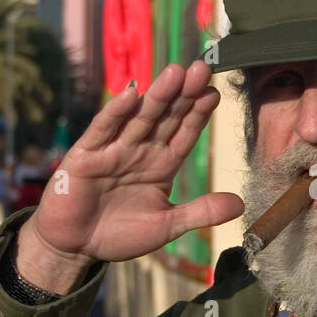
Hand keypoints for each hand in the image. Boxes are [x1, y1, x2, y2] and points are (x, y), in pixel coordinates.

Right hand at [16, 61, 243, 289]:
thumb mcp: (167, 225)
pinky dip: (116, 112)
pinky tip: (132, 93)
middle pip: (166, 117)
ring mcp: (113, 150)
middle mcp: (141, 151)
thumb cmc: (119, 234)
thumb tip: (241, 205)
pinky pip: (103, 130)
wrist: (75, 248)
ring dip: (157, 95)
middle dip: (184, 94)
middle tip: (202, 68)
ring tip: (176, 72)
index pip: (185, 133)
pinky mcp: (86, 156)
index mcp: (162, 164)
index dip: (199, 113)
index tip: (216, 92)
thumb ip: (201, 212)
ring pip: (140, 118)